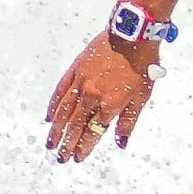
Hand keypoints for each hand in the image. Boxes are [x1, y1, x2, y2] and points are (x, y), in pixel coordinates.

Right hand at [46, 32, 157, 162]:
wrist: (132, 35)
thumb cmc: (142, 65)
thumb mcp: (142, 97)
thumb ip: (129, 121)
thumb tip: (120, 143)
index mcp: (110, 104)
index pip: (93, 132)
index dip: (85, 147)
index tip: (78, 158)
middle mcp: (92, 95)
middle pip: (76, 125)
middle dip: (67, 144)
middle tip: (60, 158)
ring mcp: (81, 82)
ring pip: (65, 111)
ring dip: (56, 129)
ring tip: (50, 143)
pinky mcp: (75, 69)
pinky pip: (61, 91)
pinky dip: (54, 105)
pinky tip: (49, 117)